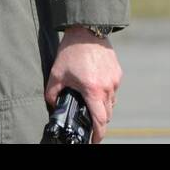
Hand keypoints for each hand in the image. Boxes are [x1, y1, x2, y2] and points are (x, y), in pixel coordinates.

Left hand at [45, 26, 122, 142]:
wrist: (87, 30)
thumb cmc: (71, 51)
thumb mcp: (57, 73)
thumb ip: (52, 92)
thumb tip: (51, 104)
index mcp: (93, 90)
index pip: (100, 120)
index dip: (98, 134)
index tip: (94, 140)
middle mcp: (107, 87)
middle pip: (107, 114)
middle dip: (99, 120)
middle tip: (89, 121)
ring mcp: (115, 80)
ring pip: (111, 102)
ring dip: (103, 106)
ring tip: (90, 101)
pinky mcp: (118, 72)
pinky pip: (113, 89)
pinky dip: (106, 92)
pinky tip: (95, 85)